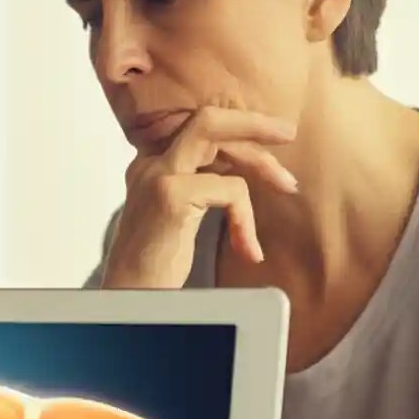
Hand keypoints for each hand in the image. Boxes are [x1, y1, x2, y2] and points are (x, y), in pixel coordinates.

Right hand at [100, 98, 298, 288]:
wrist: (130, 299)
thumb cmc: (156, 268)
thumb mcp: (182, 218)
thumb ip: (203, 189)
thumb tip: (244, 171)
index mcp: (151, 166)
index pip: (199, 131)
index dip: (238, 131)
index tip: (272, 139)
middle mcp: (149, 164)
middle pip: (206, 119)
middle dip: (253, 122)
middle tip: (289, 133)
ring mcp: (157, 176)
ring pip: (214, 133)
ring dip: (261, 160)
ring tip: (288, 184)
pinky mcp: (170, 196)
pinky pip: (230, 189)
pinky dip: (246, 218)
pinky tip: (247, 249)